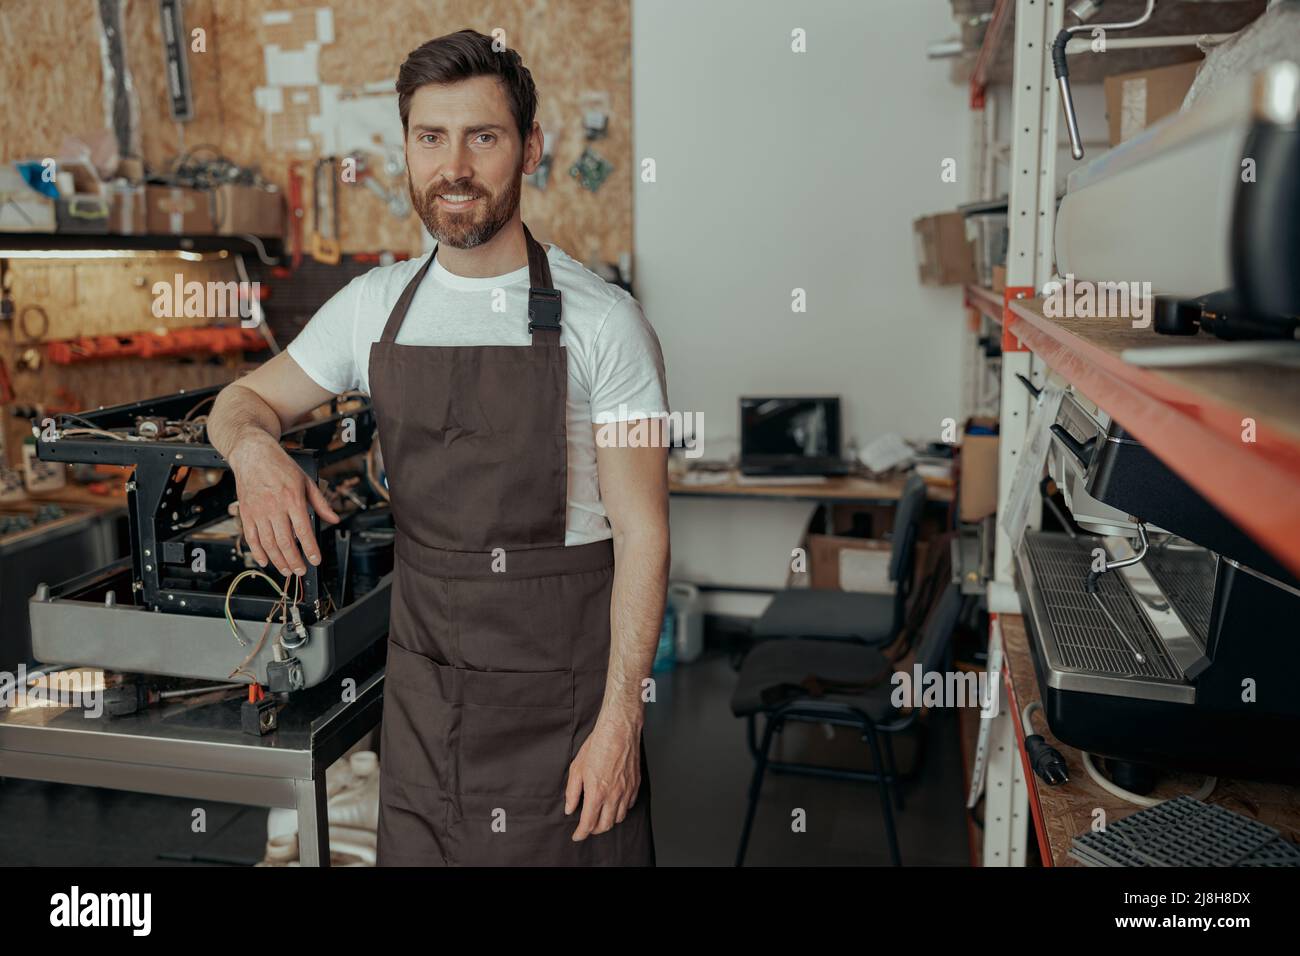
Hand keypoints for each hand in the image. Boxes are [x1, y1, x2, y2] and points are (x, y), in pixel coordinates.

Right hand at [228, 432, 340, 575]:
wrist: (253, 454)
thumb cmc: (280, 466)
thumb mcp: (306, 481)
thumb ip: (321, 503)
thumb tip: (334, 519)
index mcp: (292, 499)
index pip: (304, 530)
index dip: (310, 549)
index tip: (315, 560)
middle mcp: (274, 507)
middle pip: (285, 542)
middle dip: (294, 560)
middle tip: (301, 571)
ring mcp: (258, 511)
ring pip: (268, 543)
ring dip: (278, 560)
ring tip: (287, 570)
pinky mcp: (246, 513)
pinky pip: (250, 538)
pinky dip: (257, 552)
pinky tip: (265, 561)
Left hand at [565, 713, 641, 840]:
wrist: (618, 730)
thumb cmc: (597, 746)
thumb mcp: (577, 768)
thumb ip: (572, 792)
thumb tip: (570, 808)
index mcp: (596, 793)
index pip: (588, 823)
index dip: (581, 833)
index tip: (577, 835)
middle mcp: (613, 796)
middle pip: (605, 825)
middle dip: (594, 830)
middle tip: (587, 826)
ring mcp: (626, 791)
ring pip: (619, 817)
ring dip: (608, 821)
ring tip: (600, 815)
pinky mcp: (635, 785)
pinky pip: (629, 805)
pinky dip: (621, 809)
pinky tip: (615, 803)